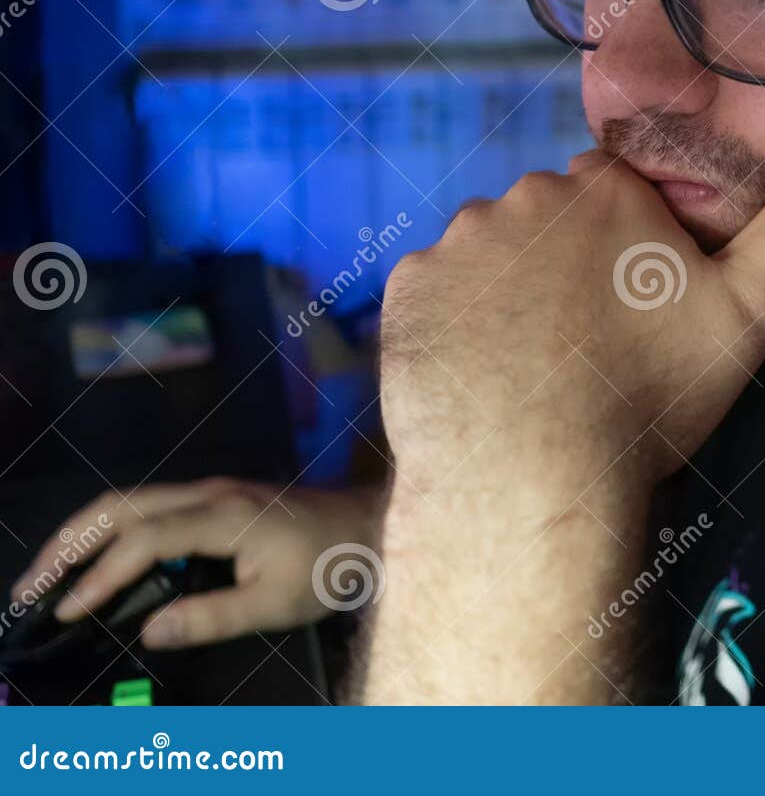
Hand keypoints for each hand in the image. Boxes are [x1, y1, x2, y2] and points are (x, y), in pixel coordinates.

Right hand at [11, 479, 383, 648]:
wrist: (374, 522)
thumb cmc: (331, 564)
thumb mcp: (279, 602)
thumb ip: (212, 617)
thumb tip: (148, 630)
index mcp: (223, 515)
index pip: (143, 539)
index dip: (101, 577)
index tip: (68, 614)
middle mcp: (209, 492)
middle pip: (120, 504)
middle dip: (68, 543)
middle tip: (28, 590)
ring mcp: (212, 490)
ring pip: (129, 499)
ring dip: (82, 533)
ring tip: (46, 577)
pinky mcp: (216, 499)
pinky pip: (147, 506)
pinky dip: (108, 531)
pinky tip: (94, 563)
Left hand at [361, 141, 764, 702]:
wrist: (532, 476)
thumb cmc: (648, 394)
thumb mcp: (748, 310)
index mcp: (606, 191)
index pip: (617, 194)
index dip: (633, 249)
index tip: (640, 306)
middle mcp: (525, 196)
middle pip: (553, 220)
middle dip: (570, 265)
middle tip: (593, 344)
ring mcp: (458, 243)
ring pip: (496, 254)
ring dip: (514, 291)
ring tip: (539, 367)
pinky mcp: (409, 292)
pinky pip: (440, 291)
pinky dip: (460, 321)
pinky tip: (489, 373)